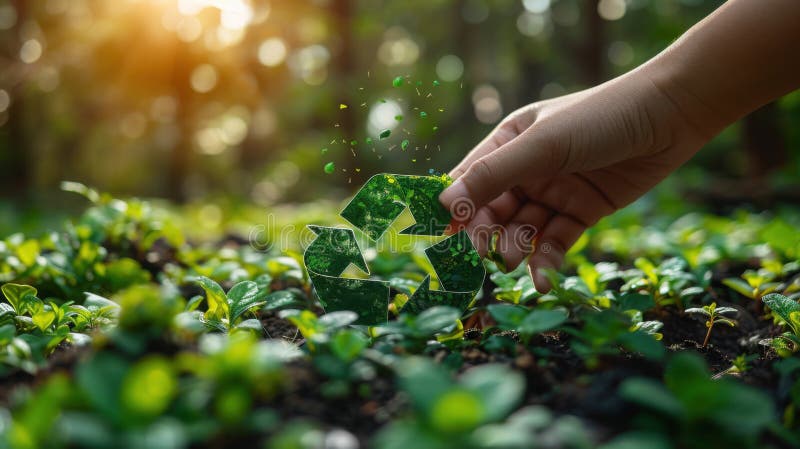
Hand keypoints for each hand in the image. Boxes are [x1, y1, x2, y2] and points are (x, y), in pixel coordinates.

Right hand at [439, 70, 711, 291]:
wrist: (670, 116)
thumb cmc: (599, 118)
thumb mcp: (542, 146)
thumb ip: (493, 175)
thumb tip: (443, 203)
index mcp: (509, 142)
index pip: (469, 179)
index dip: (455, 208)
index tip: (442, 238)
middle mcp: (527, 169)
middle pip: (493, 210)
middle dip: (486, 234)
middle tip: (483, 256)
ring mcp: (554, 192)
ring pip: (522, 230)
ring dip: (515, 248)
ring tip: (514, 261)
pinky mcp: (582, 212)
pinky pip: (555, 242)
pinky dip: (547, 262)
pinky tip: (542, 280)